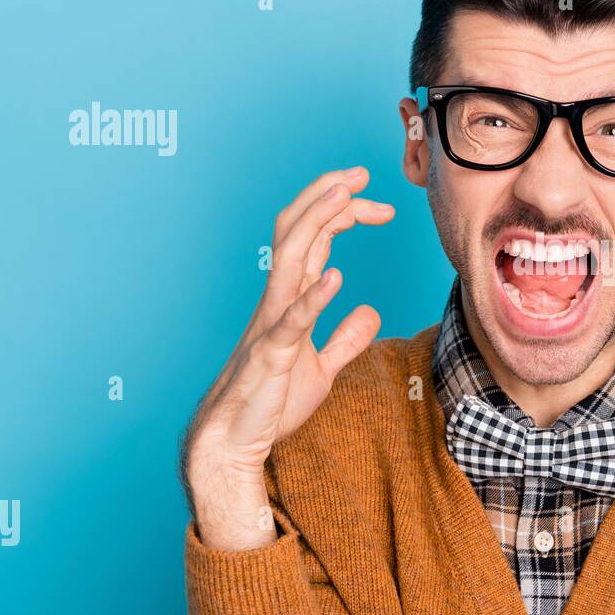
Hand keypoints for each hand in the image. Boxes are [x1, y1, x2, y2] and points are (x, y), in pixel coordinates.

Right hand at [183, 167, 393, 548]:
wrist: (236, 442)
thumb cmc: (270, 402)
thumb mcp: (321, 368)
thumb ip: (345, 339)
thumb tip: (370, 313)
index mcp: (291, 298)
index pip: (317, 239)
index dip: (345, 213)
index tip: (378, 202)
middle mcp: (278, 300)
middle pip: (299, 231)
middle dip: (329, 196)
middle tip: (363, 172)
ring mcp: (272, 323)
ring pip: (289, 258)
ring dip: (317, 223)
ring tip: (345, 194)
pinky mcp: (271, 355)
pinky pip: (291, 320)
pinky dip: (312, 297)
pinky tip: (335, 277)